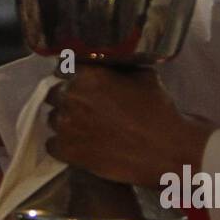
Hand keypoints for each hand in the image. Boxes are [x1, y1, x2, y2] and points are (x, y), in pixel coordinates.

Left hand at [44, 65, 212, 185]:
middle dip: (66, 99)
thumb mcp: (142, 75)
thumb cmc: (158, 110)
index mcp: (87, 74)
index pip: (62, 68)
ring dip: (64, 122)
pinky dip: (62, 146)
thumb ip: (116, 69)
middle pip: (53, 93)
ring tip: (83, 129)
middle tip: (83, 108)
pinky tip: (78, 146)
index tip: (77, 83)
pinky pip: (52, 145)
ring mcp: (66, 125)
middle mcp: (71, 96)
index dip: (70, 76)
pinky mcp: (67, 151)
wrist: (167, 149)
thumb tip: (108, 67)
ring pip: (52, 119)